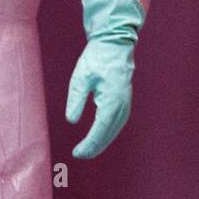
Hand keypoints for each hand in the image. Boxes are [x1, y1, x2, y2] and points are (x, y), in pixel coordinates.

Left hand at [65, 0, 144, 158]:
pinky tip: (99, 136)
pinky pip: (118, 122)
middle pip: (110, 132)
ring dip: (103, 141)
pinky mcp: (124, 99)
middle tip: (80, 155)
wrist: (114, 42)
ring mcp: (126, 102)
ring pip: (115, 128)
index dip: (90, 143)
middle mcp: (122, 103)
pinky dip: (108, 132)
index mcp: (112, 98)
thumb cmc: (96, 57)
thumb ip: (76, 99)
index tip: (78, 153)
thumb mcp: (81, 77)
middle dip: (95, 146)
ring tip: (88, 151)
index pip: (101, 128)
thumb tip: (72, 120)